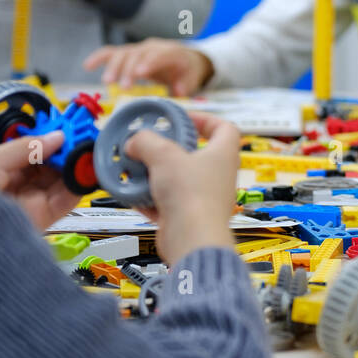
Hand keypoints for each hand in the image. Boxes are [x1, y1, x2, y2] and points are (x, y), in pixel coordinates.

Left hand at [0, 130, 81, 229]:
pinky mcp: (44, 217)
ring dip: (76, 167)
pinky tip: (83, 171)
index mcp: (6, 169)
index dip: (53, 141)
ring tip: (86, 152)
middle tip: (82, 138)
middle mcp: (21, 185)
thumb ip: (27, 147)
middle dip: (68, 153)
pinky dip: (78, 185)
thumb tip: (58, 136)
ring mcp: (33, 201)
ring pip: (63, 182)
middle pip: (53, 167)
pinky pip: (66, 200)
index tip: (68, 129)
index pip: (37, 152)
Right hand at [83, 39, 213, 95]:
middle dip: (129, 69)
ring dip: (114, 67)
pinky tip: (87, 66)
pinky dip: (99, 58)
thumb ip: (185, 86)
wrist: (186, 59)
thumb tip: (177, 91)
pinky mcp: (128, 54)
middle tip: (123, 86)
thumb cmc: (187, 72)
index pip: (159, 54)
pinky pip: (111, 53)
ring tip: (108, 82)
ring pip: (123, 53)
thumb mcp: (192, 79)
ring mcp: (139, 49)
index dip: (149, 62)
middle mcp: (153, 47)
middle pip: (138, 54)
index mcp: (171, 52)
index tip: (140, 73)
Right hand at [124, 112, 239, 263]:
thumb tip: (136, 141)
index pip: (224, 128)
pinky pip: (166, 202)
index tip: (182, 119)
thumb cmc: (193, 197)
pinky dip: (149, 199)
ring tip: (134, 170)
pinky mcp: (188, 216)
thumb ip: (147, 142)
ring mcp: (203, 197)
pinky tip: (133, 195)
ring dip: (153, 175)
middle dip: (166, 150)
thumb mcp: (164, 156)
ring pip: (176, 179)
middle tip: (148, 146)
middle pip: (192, 154)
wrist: (192, 239)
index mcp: (223, 154)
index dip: (204, 119)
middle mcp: (217, 175)